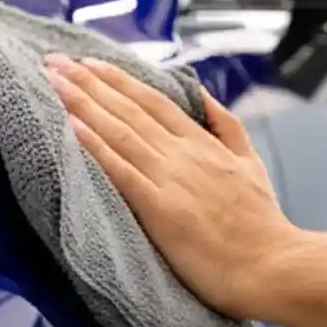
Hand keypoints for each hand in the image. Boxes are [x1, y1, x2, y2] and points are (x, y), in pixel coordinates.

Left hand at [43, 53, 301, 320]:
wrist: (272, 266)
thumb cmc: (260, 224)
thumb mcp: (250, 163)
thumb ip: (226, 127)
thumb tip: (202, 94)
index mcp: (201, 144)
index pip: (151, 101)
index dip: (117, 79)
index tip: (87, 62)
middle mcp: (182, 154)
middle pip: (128, 109)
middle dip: (88, 82)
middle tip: (54, 60)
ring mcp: (170, 179)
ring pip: (119, 131)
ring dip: (83, 104)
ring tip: (54, 80)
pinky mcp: (160, 208)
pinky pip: (121, 171)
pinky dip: (95, 146)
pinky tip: (71, 126)